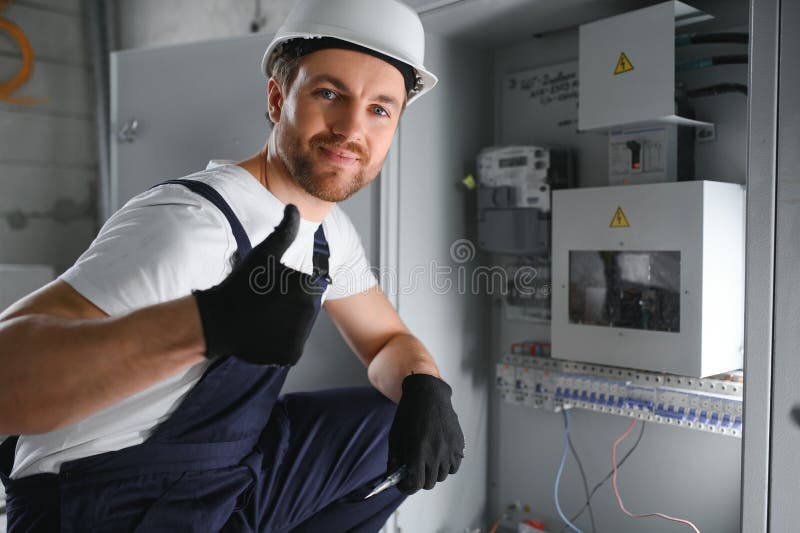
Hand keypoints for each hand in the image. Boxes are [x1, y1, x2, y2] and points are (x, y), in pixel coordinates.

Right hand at [192, 204, 321, 364]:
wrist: (217, 320)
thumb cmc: (240, 284)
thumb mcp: (264, 253)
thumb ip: (284, 230)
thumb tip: (295, 207)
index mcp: (307, 287)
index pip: (305, 286)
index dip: (285, 286)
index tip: (267, 288)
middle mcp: (309, 313)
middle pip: (302, 308)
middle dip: (286, 305)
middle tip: (262, 304)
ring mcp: (301, 336)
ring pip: (296, 327)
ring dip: (282, 324)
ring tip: (260, 318)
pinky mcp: (291, 355)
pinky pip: (289, 347)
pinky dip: (278, 343)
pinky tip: (261, 333)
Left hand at [387, 373, 464, 493]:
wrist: (428, 394)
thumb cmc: (408, 415)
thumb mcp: (395, 437)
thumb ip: (394, 460)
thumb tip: (394, 478)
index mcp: (416, 452)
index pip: (415, 484)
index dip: (407, 487)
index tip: (404, 484)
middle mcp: (435, 453)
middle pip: (429, 483)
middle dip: (419, 480)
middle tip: (414, 470)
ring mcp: (449, 449)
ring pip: (442, 476)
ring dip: (433, 473)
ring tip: (426, 460)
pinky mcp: (458, 444)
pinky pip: (454, 466)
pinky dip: (446, 466)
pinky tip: (439, 456)